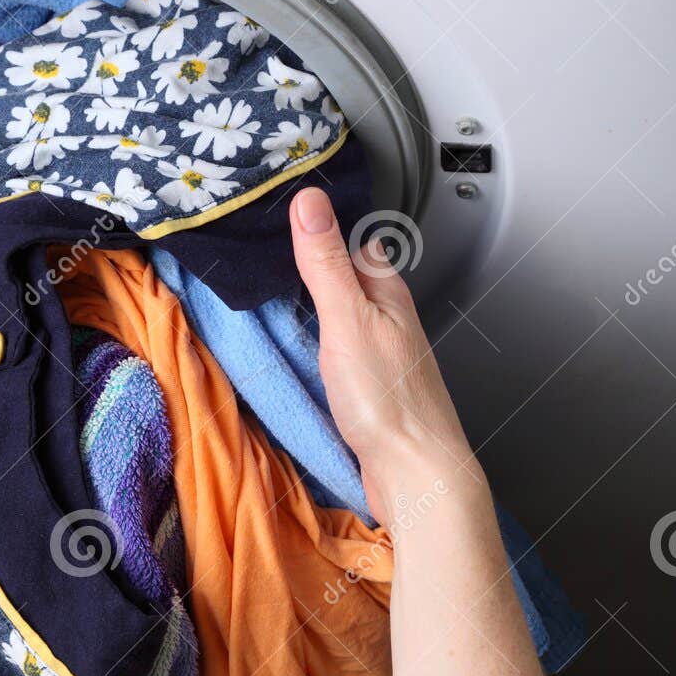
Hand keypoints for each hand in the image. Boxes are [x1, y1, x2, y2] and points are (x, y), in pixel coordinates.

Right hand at [290, 187, 486, 525]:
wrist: (414, 475)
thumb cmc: (389, 402)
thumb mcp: (347, 320)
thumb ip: (326, 263)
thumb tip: (311, 200)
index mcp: (387, 294)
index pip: (354, 240)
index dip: (322, 222)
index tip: (282, 205)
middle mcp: (387, 319)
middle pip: (345, 277)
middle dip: (310, 262)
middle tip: (262, 245)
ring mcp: (379, 355)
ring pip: (339, 314)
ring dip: (307, 302)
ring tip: (268, 288)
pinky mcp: (367, 388)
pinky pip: (334, 349)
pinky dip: (311, 339)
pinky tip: (292, 345)